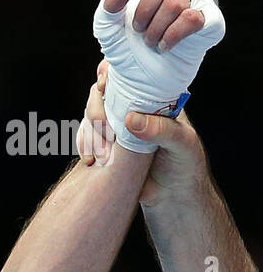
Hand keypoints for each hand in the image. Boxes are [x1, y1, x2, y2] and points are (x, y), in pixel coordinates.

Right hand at [79, 59, 205, 206]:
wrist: (172, 196)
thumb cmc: (185, 166)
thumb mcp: (182, 145)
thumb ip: (161, 130)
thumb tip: (131, 118)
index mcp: (156, 100)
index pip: (131, 77)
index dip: (113, 74)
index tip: (106, 86)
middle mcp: (134, 108)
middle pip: (103, 93)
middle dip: (97, 109)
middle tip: (104, 130)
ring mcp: (117, 126)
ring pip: (91, 114)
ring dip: (90, 131)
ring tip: (103, 154)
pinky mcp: (106, 144)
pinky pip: (87, 135)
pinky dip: (85, 144)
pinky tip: (91, 159)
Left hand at [91, 0, 223, 153]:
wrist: (139, 81)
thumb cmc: (125, 53)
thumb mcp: (105, 29)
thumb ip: (107, 5)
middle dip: (142, 14)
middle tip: (140, 34)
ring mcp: (197, 3)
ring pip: (174, 5)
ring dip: (155, 31)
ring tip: (154, 44)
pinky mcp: (210, 23)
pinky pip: (191, 19)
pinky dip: (172, 36)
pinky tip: (167, 46)